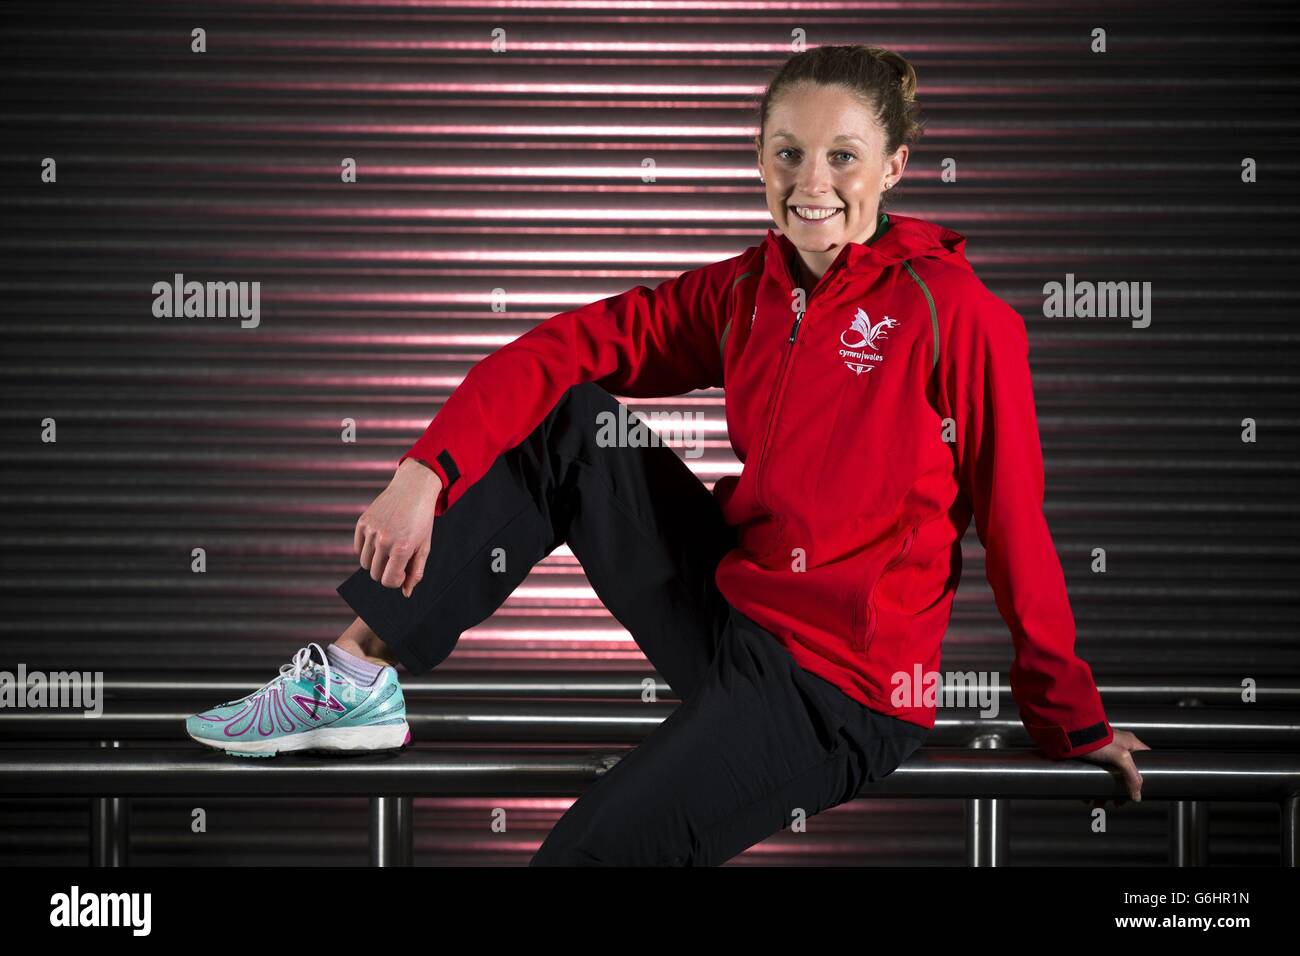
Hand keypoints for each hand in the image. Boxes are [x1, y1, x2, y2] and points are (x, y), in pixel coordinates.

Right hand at [353, 459, 442, 597]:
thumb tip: (405, 593)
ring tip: (388, 549)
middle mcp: (384, 540)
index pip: (388, 581)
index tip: (401, 573)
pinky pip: (358, 548)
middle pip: (375, 574)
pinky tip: (379, 540)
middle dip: (385, 571)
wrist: (413, 489)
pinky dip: (366, 549)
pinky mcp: (362, 522)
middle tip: (396, 560)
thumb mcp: (424, 546)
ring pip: (365, 563)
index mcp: (402, 548)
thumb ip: (415, 572)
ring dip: (375, 561)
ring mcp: (371, 530)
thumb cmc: (421, 520)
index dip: (395, 581)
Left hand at [1078, 729, 1150, 809]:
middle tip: (1117, 801)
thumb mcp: (1121, 757)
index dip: (1146, 773)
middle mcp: (1118, 747)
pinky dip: (1092, 786)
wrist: (1071, 734)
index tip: (1142, 788)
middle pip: (1125, 772)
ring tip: (1099, 802)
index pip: (1146, 759)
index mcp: (1129, 743)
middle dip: (1120, 788)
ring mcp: (1103, 752)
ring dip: (1105, 790)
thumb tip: (1137, 796)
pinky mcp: (1090, 757)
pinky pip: (1094, 775)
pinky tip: (1088, 797)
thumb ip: (1132, 777)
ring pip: (1108, 775)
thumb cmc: (1097, 739)